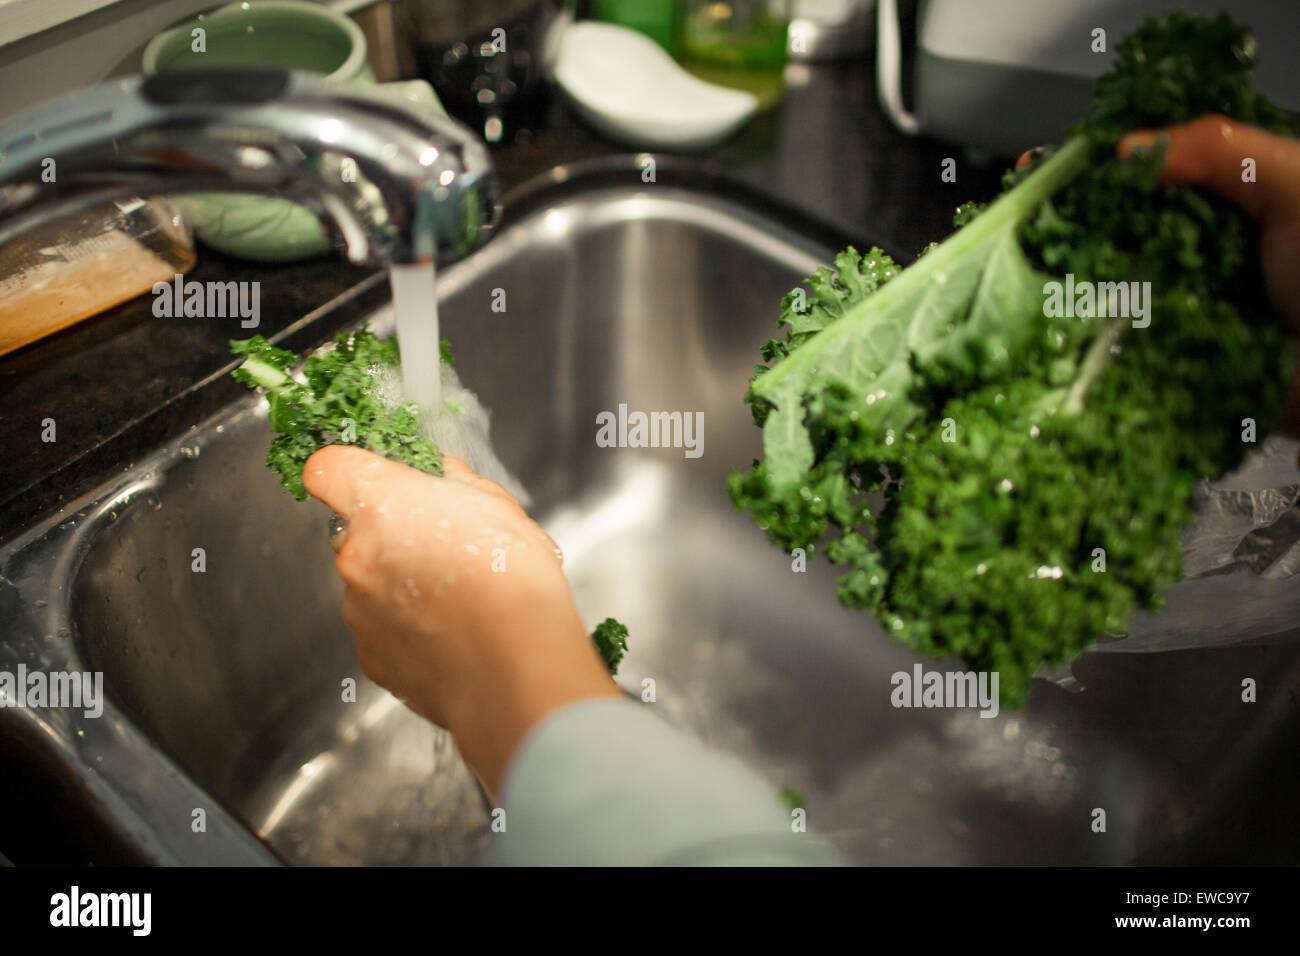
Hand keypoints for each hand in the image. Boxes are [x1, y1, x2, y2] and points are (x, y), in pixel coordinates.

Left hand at [303, 445, 620, 794]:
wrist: (515, 668)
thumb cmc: (511, 581)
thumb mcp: (496, 504)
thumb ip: (455, 482)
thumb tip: (440, 477)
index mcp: (381, 504)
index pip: (326, 468)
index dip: (348, 471)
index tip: (373, 479)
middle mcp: (356, 556)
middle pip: (355, 532)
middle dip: (392, 535)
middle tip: (445, 547)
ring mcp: (358, 611)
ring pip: (369, 584)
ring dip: (401, 584)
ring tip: (458, 598)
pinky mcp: (372, 657)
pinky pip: (382, 630)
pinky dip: (408, 628)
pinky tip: (452, 632)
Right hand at [1019, 116, 1299, 438]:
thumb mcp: (1294, 184)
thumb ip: (1220, 151)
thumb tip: (1123, 150)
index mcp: (1220, 207)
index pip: (1140, 177)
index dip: (1087, 172)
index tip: (1039, 171)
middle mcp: (1190, 259)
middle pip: (1107, 235)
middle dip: (1055, 232)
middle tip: (1010, 230)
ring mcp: (1174, 316)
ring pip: (1101, 297)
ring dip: (1056, 293)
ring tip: (1010, 285)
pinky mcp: (1167, 370)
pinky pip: (1114, 357)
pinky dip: (1078, 352)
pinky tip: (1040, 341)